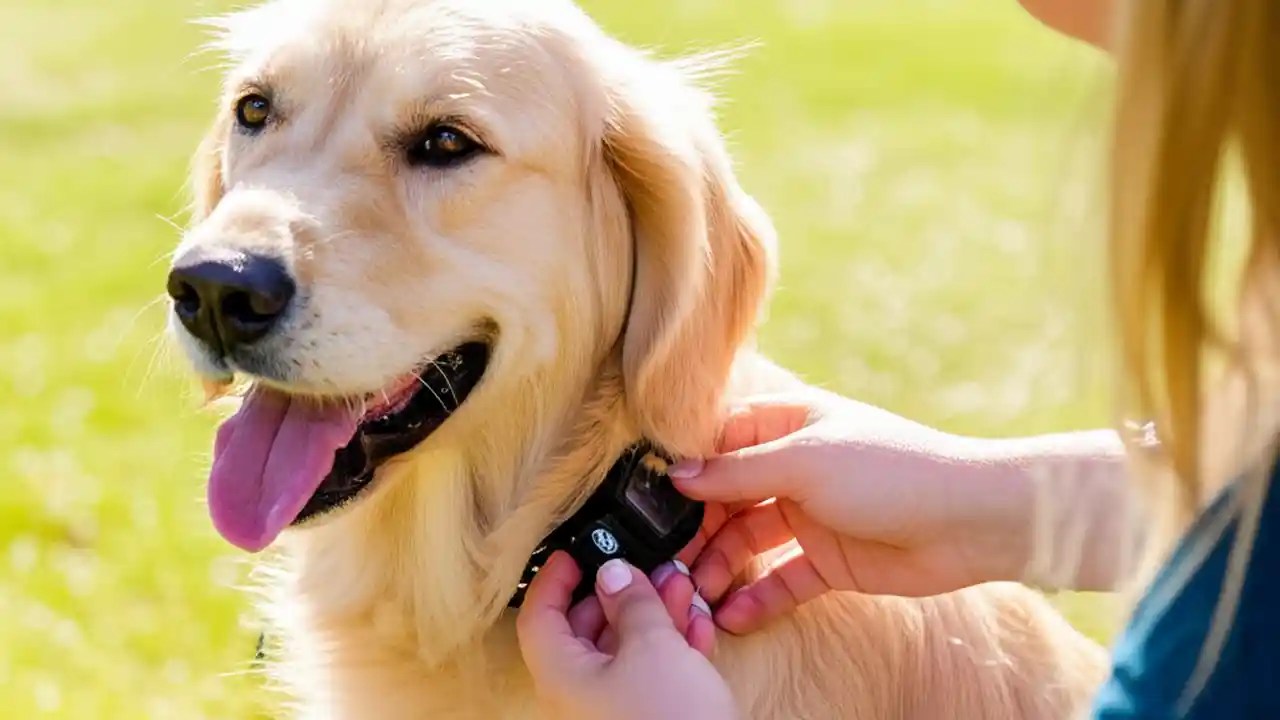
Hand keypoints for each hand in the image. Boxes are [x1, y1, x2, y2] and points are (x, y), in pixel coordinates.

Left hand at [516, 553, 736, 719]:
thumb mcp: (652, 646)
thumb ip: (632, 602)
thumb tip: (613, 572)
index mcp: (562, 675)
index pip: (539, 617)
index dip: (554, 579)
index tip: (576, 552)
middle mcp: (580, 696)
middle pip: (586, 630)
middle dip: (621, 593)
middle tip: (649, 565)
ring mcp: (614, 711)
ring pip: (625, 650)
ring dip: (654, 614)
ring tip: (683, 587)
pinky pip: (650, 676)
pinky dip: (672, 647)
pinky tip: (698, 626)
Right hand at [670, 392, 1033, 633]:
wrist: (970, 520)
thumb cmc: (890, 470)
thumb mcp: (803, 460)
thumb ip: (737, 470)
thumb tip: (677, 475)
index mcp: (788, 424)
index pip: (720, 439)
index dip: (686, 465)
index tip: (650, 494)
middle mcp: (794, 467)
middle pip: (726, 495)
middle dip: (697, 525)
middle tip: (668, 557)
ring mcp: (810, 515)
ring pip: (747, 540)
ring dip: (720, 566)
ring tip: (698, 593)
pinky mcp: (828, 560)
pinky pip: (780, 580)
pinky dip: (756, 597)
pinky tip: (732, 615)